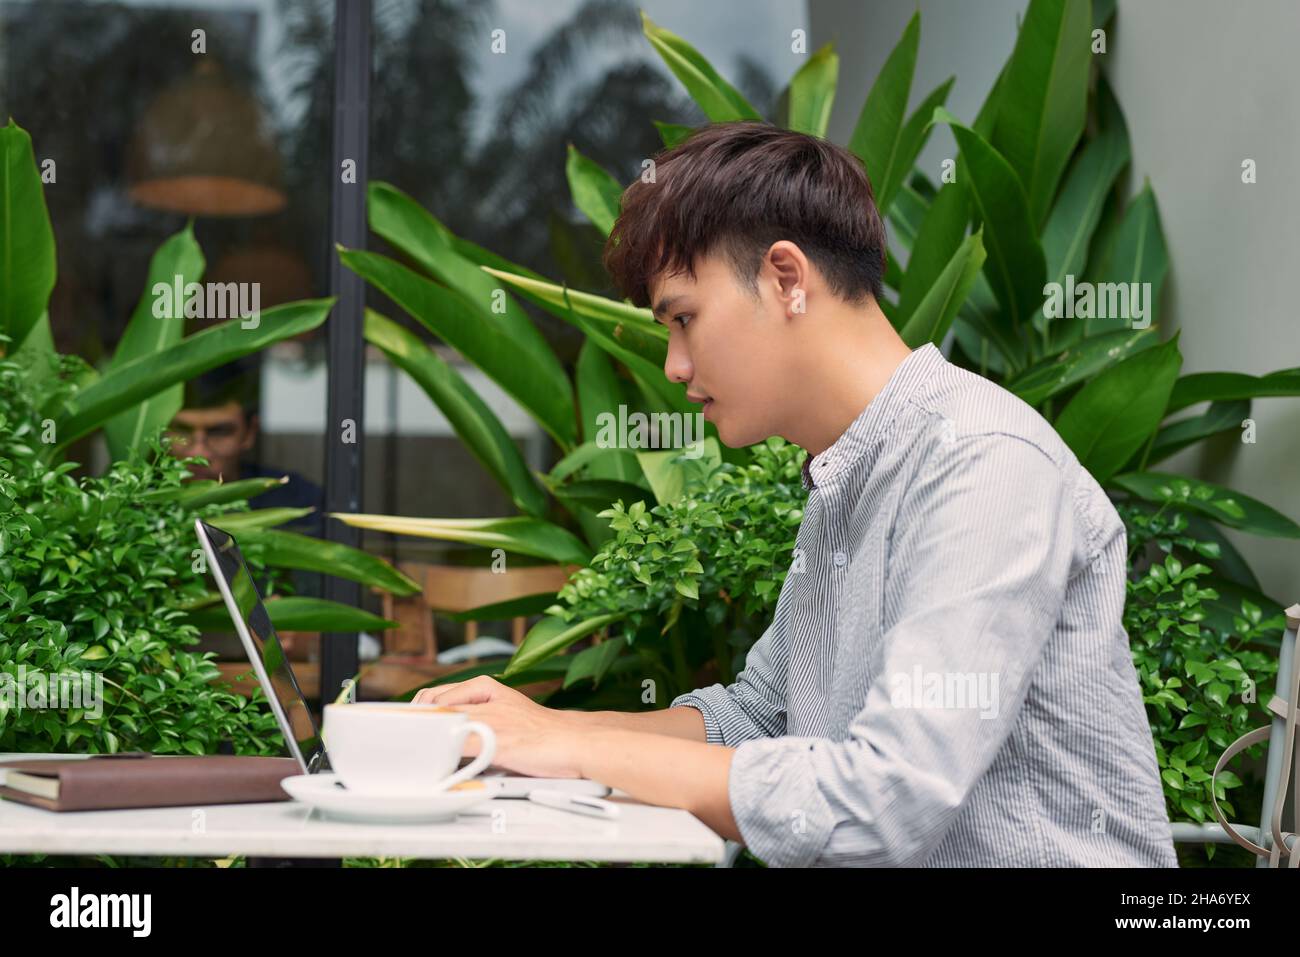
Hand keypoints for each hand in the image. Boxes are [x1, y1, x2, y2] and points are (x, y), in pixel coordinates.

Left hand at [413, 676, 583, 778]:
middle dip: (412, 729)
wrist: (574, 740)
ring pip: (441, 725)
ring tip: (418, 760)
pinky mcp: (497, 742)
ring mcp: (490, 719)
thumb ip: (473, 715)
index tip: (403, 733)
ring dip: (425, 743)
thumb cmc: (540, 732)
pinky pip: (458, 747)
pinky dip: (443, 758)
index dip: (413, 718)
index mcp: (484, 686)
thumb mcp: (503, 711)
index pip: (432, 697)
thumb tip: (438, 729)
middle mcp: (484, 698)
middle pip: (430, 709)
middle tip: (405, 749)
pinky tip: (439, 769)